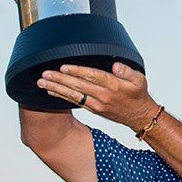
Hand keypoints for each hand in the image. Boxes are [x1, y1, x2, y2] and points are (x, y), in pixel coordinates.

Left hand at [38, 62, 158, 131]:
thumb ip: (127, 71)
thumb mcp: (139, 80)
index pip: (92, 76)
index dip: (76, 71)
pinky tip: (51, 91)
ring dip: (56, 88)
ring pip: (73, 95)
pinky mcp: (93, 109)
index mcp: (113, 86)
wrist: (139, 116)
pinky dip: (62, 96)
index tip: (63, 67)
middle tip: (45, 74)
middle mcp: (102, 96)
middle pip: (77, 86)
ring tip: (42, 82)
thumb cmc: (138, 94)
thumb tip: (116, 65)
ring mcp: (96, 104)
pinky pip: (74, 102)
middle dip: (59, 79)